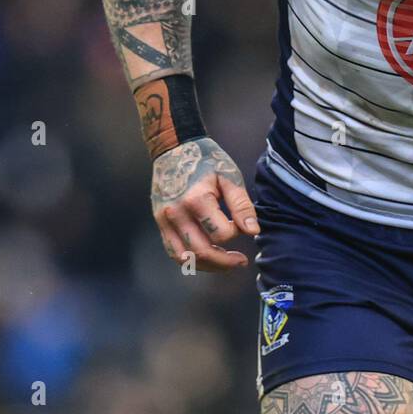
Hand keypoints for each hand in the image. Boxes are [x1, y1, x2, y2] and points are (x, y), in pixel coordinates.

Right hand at [150, 137, 258, 270]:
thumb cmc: (206, 160)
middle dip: (225, 262)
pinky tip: (206, 256)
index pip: (221, 234)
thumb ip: (241, 205)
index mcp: (196, 199)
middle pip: (201, 252)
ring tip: (225, 263)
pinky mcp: (159, 222)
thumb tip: (253, 231)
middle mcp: (176, 213)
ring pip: (184, 258)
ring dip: (207, 265)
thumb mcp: (229, 176)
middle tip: (242, 261)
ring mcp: (164, 220)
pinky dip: (190, 259)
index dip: (236, 233)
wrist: (174, 148)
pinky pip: (172, 251)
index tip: (241, 223)